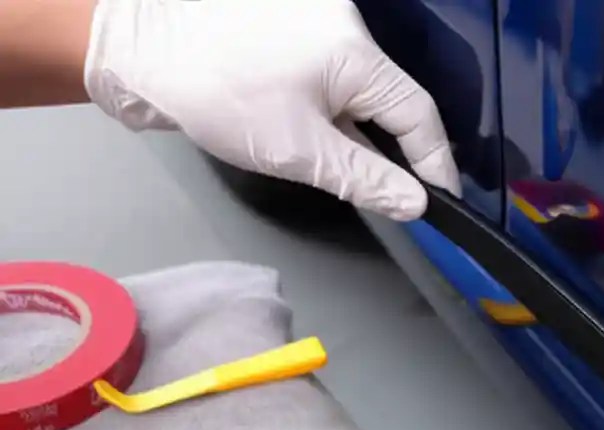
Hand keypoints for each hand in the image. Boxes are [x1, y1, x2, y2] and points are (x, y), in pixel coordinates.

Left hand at [84, 0, 458, 219]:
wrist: (135, 48)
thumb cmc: (212, 91)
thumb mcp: (297, 149)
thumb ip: (365, 178)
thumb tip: (414, 202)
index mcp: (355, 51)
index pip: (418, 114)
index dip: (434, 164)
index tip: (439, 202)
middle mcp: (344, 25)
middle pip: (391, 98)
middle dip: (392, 149)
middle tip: (387, 193)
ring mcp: (316, 23)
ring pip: (360, 88)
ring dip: (356, 130)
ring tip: (329, 161)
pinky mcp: (290, 28)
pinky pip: (332, 75)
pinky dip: (331, 110)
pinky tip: (308, 132)